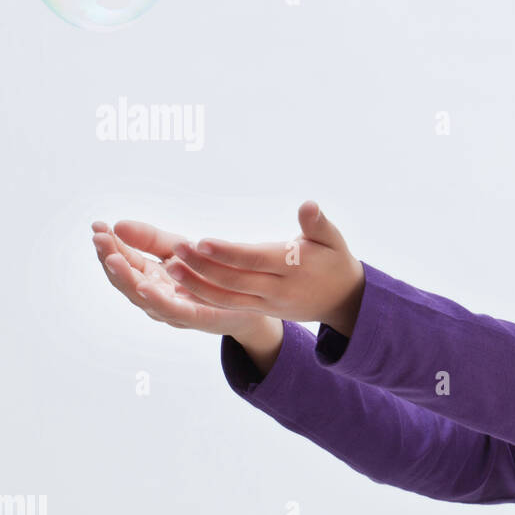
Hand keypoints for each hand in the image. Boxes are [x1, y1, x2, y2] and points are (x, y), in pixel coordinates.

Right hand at [90, 219, 271, 339]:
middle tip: (99, 237)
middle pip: (125, 279)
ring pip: (141, 296)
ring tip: (112, 258)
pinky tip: (144, 285)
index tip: (97, 225)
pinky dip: (155, 299)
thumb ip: (150, 239)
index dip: (109, 244)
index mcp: (150, 277)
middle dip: (110, 258)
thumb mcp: (178, 249)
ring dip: (125, 278)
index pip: (122, 260)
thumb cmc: (209, 274)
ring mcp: (171, 309)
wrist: (250, 297)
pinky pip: (171, 310)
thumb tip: (118, 224)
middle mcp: (155, 296)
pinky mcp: (193, 317)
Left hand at [160, 200, 364, 330]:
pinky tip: (180, 289)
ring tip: (170, 269)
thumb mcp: (333, 239)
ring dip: (195, 285)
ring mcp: (267, 303)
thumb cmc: (335, 261)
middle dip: (201, 267)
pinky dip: (204, 298)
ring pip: (226, 298)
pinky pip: (228, 306)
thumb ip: (317, 223)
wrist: (344, 301)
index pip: (253, 259)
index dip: (226, 253)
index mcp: (293, 266)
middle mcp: (278, 289)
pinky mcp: (261, 310)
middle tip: (174, 250)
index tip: (201, 241)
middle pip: (233, 280)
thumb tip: (308, 205)